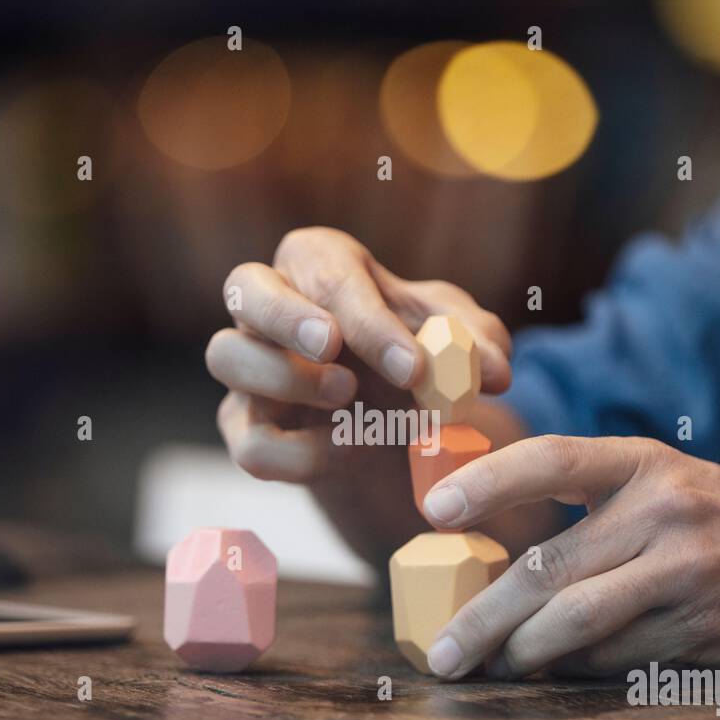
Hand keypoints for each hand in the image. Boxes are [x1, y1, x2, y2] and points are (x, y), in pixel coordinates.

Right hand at [206, 227, 511, 482]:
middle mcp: (270, 304)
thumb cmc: (414, 349)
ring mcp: (248, 363)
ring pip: (224, 355)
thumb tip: (495, 372)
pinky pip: (248, 441)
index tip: (413, 369)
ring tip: (348, 401)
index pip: (330, 274)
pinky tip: (346, 453)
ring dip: (283, 378)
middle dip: (286, 318)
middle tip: (334, 351)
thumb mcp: (455, 336)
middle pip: (243, 287)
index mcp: (322, 263)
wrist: (391, 411)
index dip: (369, 322)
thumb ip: (477, 343)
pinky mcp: (244, 423)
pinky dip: (295, 456)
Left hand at [420, 436, 719, 679]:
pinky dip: (575, 669)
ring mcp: (684, 572)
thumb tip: (507, 562)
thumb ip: (600, 511)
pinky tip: (556, 672)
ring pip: (572, 622)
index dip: (487, 483)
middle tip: (440, 651)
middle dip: (479, 616)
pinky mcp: (699, 629)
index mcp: (649, 463)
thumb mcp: (679, 487)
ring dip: (518, 654)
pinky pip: (614, 657)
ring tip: (486, 667)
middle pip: (545, 567)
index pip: (552, 460)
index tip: (433, 510)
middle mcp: (663, 510)